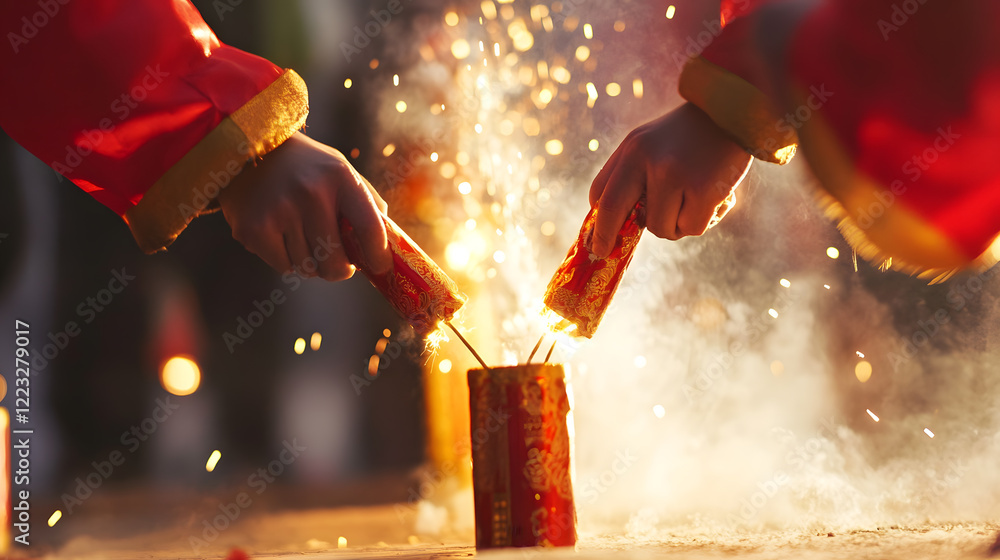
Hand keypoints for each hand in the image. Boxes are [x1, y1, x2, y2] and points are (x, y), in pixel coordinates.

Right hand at [218, 132, 391, 279]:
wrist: (248, 149)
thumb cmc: (306, 167)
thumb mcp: (340, 170)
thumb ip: (366, 202)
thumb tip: (390, 242)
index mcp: (340, 177)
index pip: (370, 228)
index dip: (378, 256)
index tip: (380, 267)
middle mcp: (311, 193)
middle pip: (336, 261)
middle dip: (340, 269)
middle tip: (338, 263)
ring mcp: (280, 211)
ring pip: (309, 268)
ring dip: (311, 263)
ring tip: (304, 239)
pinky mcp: (254, 228)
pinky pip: (284, 266)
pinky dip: (287, 260)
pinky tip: (282, 237)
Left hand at [589, 103, 752, 256]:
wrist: (733, 115)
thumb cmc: (689, 135)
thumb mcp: (650, 142)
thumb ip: (632, 174)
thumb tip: (617, 220)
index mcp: (632, 149)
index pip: (602, 193)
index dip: (598, 222)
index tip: (596, 241)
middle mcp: (648, 161)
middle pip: (614, 212)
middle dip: (607, 237)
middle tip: (604, 252)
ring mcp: (674, 176)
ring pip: (660, 228)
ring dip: (675, 224)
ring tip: (692, 201)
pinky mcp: (702, 191)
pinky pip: (692, 228)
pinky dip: (703, 220)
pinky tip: (713, 200)